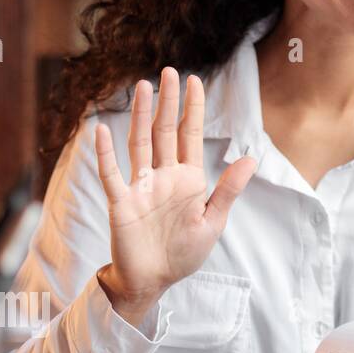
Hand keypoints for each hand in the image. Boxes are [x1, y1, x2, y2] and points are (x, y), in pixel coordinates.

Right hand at [94, 68, 256, 327]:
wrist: (155, 281)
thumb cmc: (184, 253)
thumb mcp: (213, 221)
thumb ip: (228, 190)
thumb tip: (251, 158)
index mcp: (188, 179)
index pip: (190, 135)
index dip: (193, 109)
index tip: (196, 81)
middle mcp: (163, 176)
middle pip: (165, 131)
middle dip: (169, 102)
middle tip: (170, 71)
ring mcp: (140, 187)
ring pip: (140, 143)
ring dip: (142, 115)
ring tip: (144, 87)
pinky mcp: (121, 202)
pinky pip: (111, 174)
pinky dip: (105, 153)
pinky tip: (102, 130)